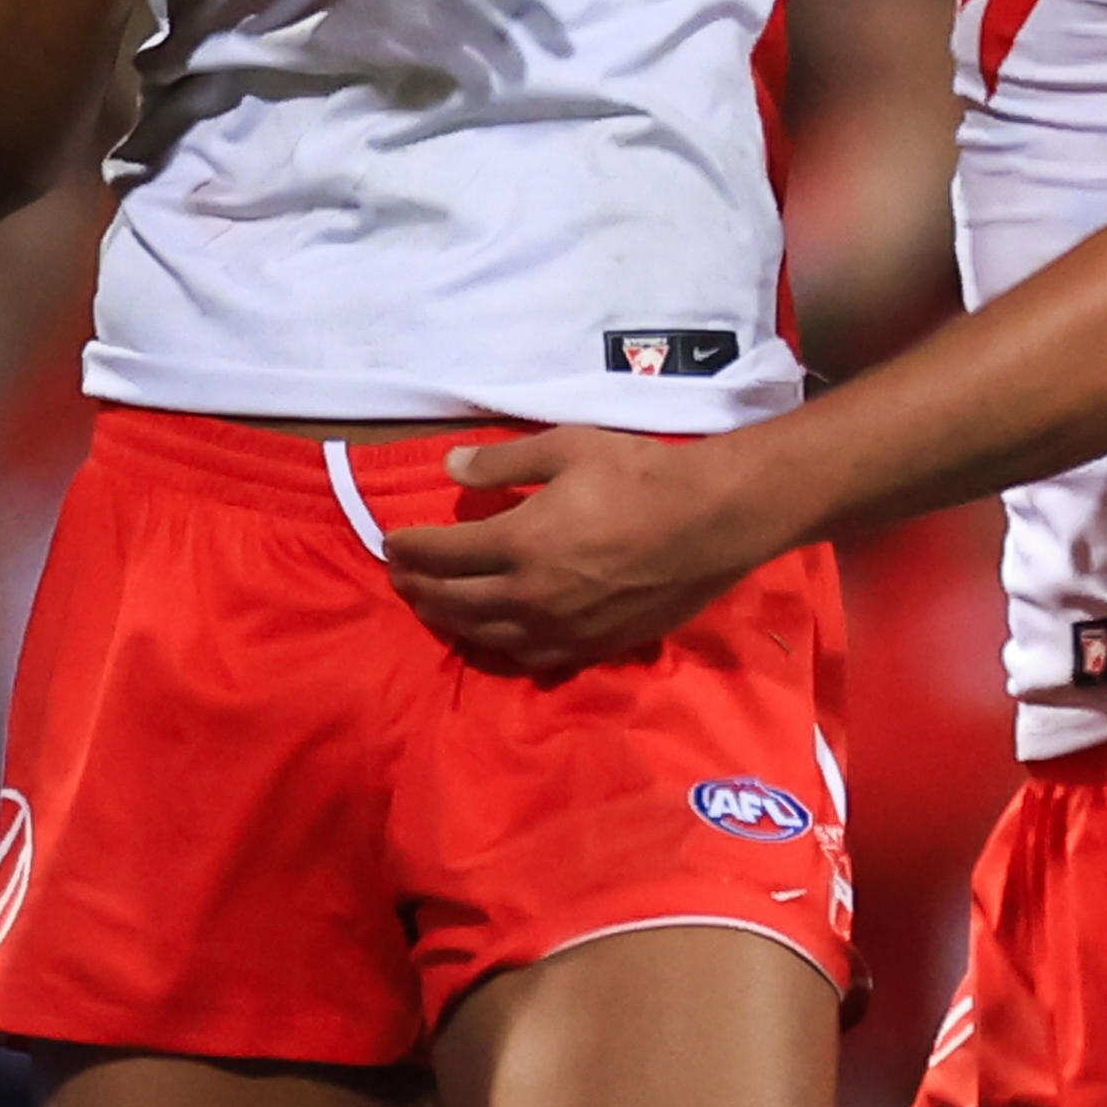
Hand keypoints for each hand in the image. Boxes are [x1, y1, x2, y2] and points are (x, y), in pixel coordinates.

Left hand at [394, 428, 792, 676]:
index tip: (393, 543)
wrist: (714, 520)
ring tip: (434, 607)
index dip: (409, 548)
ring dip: (452, 622)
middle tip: (402, 578)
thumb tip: (449, 467)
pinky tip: (495, 636)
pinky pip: (533, 657)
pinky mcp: (595, 646)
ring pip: (488, 635)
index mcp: (519, 544)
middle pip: (455, 601)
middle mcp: (532, 595)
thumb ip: (502, 461)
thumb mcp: (566, 449)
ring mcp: (564, 628)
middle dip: (419, 589)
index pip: (442, 553)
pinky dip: (502, 647)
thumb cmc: (640, 476)